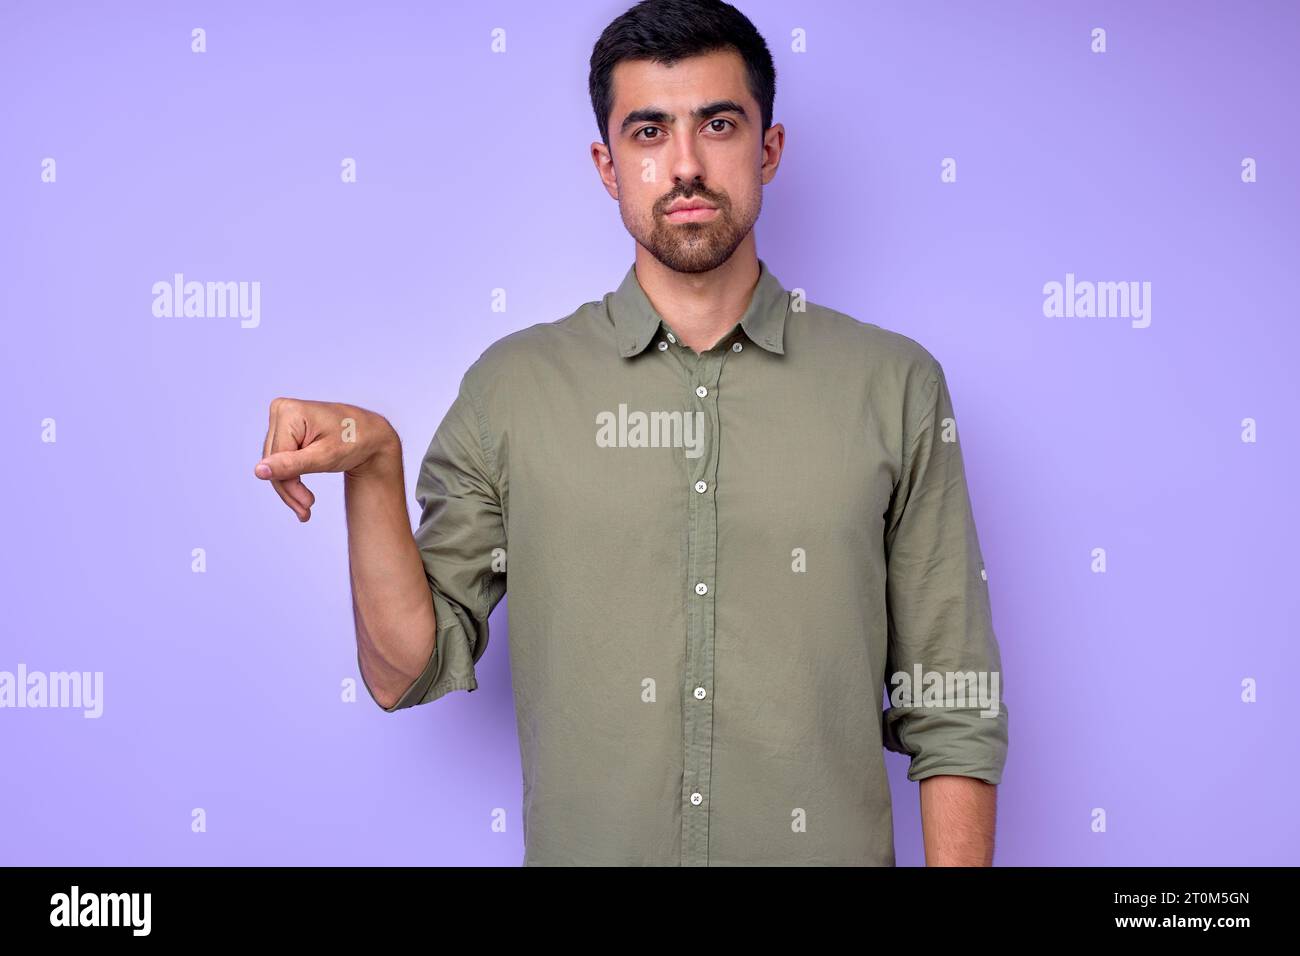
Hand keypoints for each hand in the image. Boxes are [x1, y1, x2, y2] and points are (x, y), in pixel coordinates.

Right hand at [254, 397, 397, 521]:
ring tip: (305, 509)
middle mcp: (281, 410)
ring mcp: (282, 418)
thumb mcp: (325, 457)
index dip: (289, 485)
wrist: (372, 434)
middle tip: (306, 512)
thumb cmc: (355, 441)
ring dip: (289, 488)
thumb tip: (258, 472)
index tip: (307, 507)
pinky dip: (292, 477)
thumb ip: (291, 465)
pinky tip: (301, 497)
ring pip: (275, 463)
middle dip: (289, 489)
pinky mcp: (286, 427)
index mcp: (289, 412)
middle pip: (273, 461)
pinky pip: (281, 458)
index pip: (276, 458)